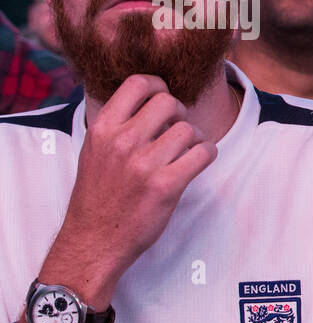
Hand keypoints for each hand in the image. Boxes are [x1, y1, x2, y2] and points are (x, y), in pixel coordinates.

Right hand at [46, 75, 217, 305]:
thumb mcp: (94, 150)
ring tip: (184, 153)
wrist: (94, 239)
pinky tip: (197, 163)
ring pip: (189, 128)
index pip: (138, 83)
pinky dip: (207, 154)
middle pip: (170, 102)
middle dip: (180, 114)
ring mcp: (144, 163)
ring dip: (195, 139)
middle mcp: (122, 141)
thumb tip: (149, 99)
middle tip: (176, 132)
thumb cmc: (98, 194)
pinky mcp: (166, 185)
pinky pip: (204, 152)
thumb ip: (117, 124)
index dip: (158, 86)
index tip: (163, 102)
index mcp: (102, 128)